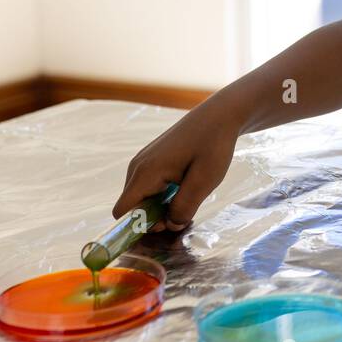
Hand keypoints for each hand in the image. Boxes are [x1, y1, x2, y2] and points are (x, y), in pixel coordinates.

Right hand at [112, 94, 241, 229]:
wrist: (219, 115)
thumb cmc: (213, 145)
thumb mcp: (204, 181)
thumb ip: (184, 207)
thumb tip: (171, 224)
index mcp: (145, 173)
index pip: (122, 212)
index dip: (139, 226)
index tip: (167, 223)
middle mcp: (137, 167)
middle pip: (133, 207)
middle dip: (154, 217)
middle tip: (184, 212)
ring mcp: (143, 162)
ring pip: (142, 197)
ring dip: (161, 207)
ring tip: (188, 198)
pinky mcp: (152, 160)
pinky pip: (149, 187)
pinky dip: (164, 195)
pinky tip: (186, 188)